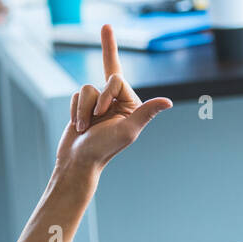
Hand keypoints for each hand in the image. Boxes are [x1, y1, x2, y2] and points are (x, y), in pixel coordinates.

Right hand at [55, 25, 171, 176]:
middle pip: (102, 81)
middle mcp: (118, 103)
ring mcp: (101, 105)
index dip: (106, 94)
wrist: (77, 161)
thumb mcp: (127, 131)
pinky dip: (74, 111)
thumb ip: (147, 113)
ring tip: (84, 128)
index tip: (101, 112)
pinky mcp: (85, 108)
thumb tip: (168, 102)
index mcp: (132, 106)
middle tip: (94, 118)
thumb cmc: (103, 147)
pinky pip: (76, 95)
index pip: (117, 80)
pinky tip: (78, 126)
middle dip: (93, 101)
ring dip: (82, 109)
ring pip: (86, 88)